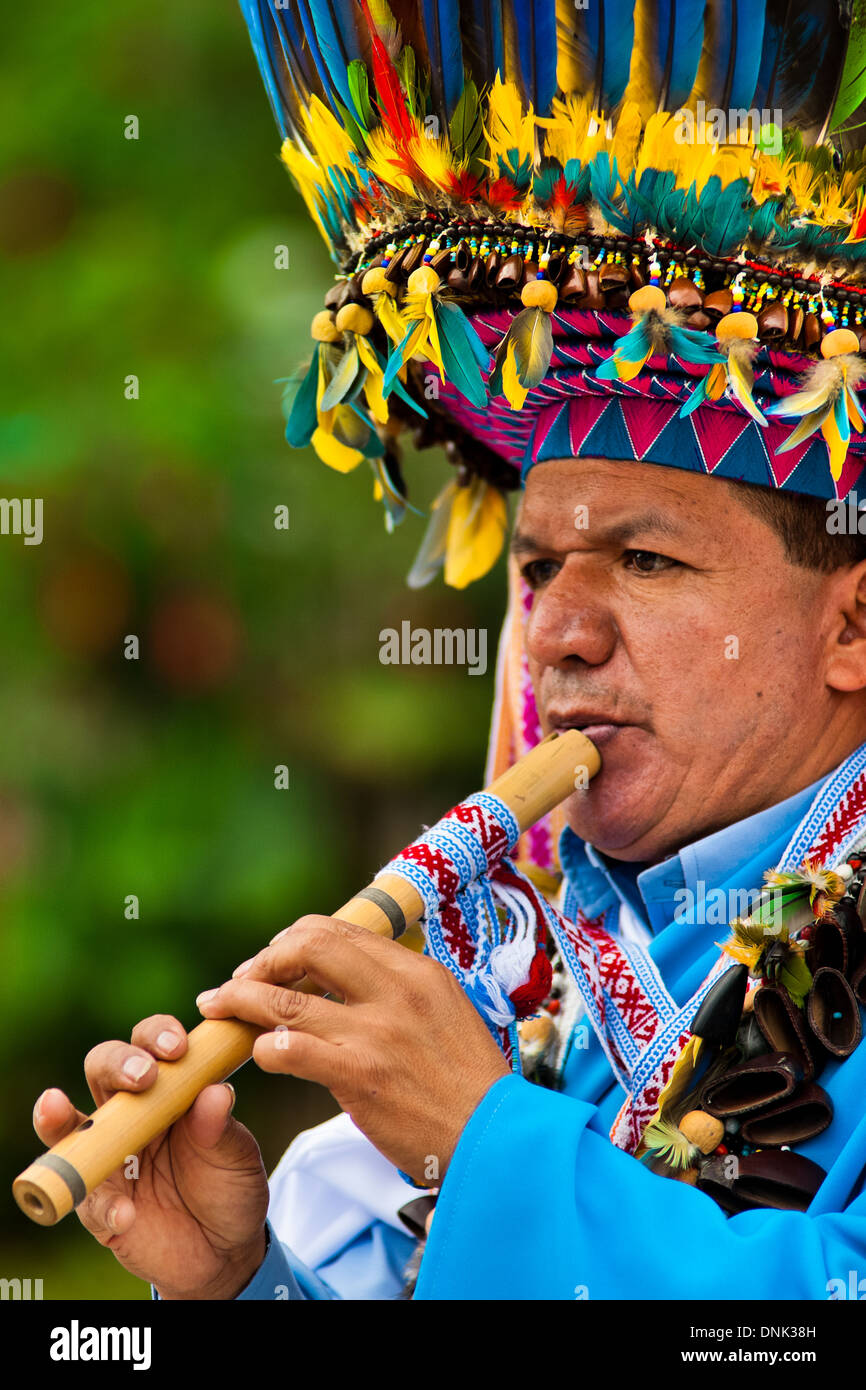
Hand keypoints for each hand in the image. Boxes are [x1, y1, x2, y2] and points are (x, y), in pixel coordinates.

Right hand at [32, 1016, 268, 1299]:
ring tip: (57, 1106)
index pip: (149, 1044)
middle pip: (102, 1067)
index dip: (156, 1035)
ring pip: (69, 1126)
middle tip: (144, 1077)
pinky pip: (88, 1201)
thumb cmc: (228, 1186)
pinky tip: (125, 1212)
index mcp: (167, 1090)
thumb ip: (222, 1129)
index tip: (177, 1046)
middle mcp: (130, 1115)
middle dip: (117, 1062)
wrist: (225, 1250)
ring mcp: (109, 1158)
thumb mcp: (237, 1156)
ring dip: (60, 1116)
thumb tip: (216, 1092)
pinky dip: (104, 1205)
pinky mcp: (99, 1206)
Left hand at [197, 917, 509, 1183]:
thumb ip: (397, 991)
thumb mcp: (445, 1013)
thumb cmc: (467, 1084)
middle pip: (308, 945)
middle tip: (241, 980)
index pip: (339, 932)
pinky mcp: (359, 1075)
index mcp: (417, 970)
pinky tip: (261, 1057)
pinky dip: (265, 1049)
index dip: (294, 941)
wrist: (495, 1139)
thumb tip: (345, 977)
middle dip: (264, 959)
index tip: (274, 961)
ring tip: (218, 1009)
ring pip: (285, 999)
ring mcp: (376, 1031)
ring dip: (241, 999)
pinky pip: (290, 1049)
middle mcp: (397, 989)